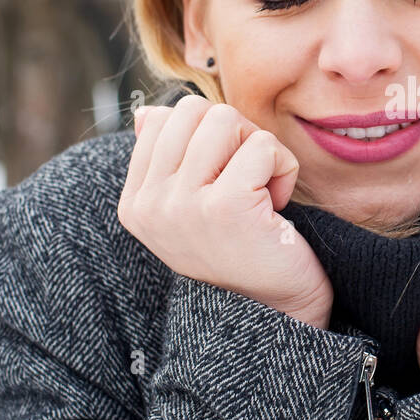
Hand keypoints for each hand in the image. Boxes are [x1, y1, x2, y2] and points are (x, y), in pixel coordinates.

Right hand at [119, 95, 332, 327]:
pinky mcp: (227, 206)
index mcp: (135, 204)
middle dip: (234, 133)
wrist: (276, 309)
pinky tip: (277, 206)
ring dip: (260, 149)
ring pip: (227, 120)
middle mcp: (151, 205)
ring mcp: (184, 206)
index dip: (207, 136)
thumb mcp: (191, 206)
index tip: (222, 180)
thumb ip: (167, 158)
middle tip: (248, 178)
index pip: (162, 119)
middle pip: (194, 110)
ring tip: (262, 192)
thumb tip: (147, 112)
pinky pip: (263, 146)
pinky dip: (284, 168)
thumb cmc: (241, 249)